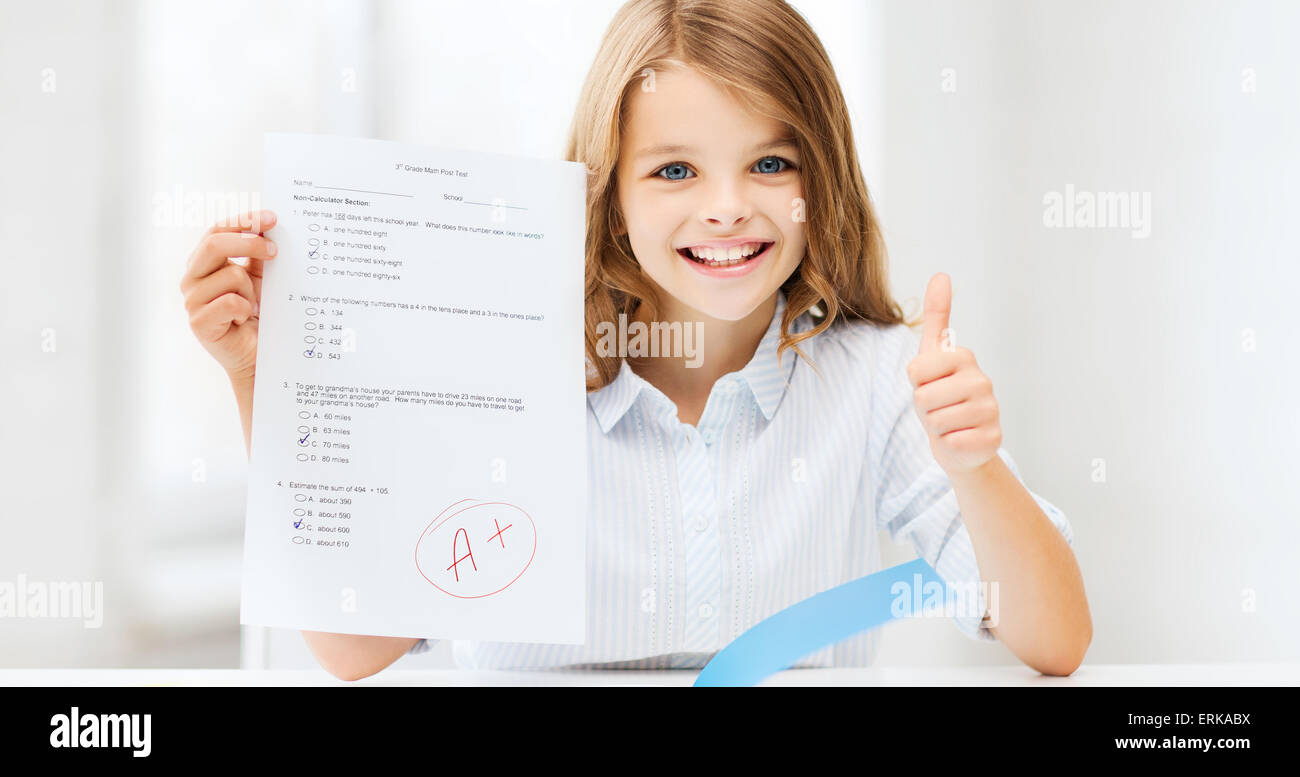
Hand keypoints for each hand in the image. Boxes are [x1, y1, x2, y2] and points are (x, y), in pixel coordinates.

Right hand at [179, 210, 277, 382]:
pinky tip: (245, 320)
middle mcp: (192, 278)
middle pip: (215, 244)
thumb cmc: (258, 315)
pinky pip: (230, 302)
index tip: (272, 218)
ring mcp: (192, 300)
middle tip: (275, 251)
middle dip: (249, 243)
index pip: (217, 230)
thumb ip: (258, 253)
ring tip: (253, 307)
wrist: (257, 356)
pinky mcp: (199, 322)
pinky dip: (246, 309)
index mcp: (204, 263)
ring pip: (230, 275)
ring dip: (252, 290)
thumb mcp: (260, 278)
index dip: (243, 220)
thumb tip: (269, 224)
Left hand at [906, 272, 1001, 475]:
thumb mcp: (933, 355)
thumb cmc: (942, 395)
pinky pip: (951, 442)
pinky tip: (960, 438)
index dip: (916, 383)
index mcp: (964, 357)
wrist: (960, 440)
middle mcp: (982, 381)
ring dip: (935, 427)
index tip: (930, 383)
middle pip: (923, 398)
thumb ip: (936, 316)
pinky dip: (948, 444)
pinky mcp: (992, 439)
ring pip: (935, 421)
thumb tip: (941, 274)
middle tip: (939, 408)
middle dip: (924, 408)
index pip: (916, 371)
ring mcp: (990, 410)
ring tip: (949, 422)